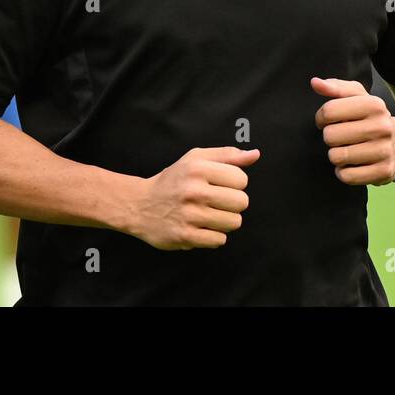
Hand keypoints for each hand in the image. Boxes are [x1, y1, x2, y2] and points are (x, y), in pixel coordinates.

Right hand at [132, 146, 258, 249]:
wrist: (140, 205)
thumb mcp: (196, 159)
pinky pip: (219, 240)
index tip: (221, 185)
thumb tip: (255, 154)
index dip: (236, 183)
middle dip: (234, 203)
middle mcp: (194, 191)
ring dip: (225, 221)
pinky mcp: (185, 236)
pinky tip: (201, 226)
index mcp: (198, 168)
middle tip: (217, 202)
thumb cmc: (174, 180)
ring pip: (233, 223)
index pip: (242, 179)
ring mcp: (189, 215)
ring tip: (209, 214)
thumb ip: (227, 155)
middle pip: (241, 202)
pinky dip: (214, 235)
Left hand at [312, 77, 394, 185]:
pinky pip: (346, 176)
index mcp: (374, 105)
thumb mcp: (359, 97)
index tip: (328, 121)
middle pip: (330, 136)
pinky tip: (351, 165)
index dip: (321, 117)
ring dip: (336, 155)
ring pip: (336, 157)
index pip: (328, 111)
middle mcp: (382, 127)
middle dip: (330, 137)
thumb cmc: (372, 118)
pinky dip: (343, 172)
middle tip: (340, 137)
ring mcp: (384, 151)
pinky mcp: (383, 172)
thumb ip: (335, 88)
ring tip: (346, 150)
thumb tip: (315, 83)